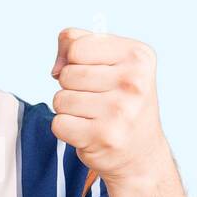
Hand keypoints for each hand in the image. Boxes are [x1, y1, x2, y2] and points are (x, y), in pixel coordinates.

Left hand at [50, 28, 171, 187]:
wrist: (140, 153)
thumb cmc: (120, 101)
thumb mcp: (110, 61)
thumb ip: (75, 43)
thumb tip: (56, 69)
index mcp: (138, 56)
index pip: (77, 45)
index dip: (75, 59)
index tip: (95, 72)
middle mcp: (134, 82)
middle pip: (67, 74)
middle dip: (72, 87)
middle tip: (97, 99)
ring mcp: (120, 111)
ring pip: (61, 99)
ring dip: (69, 109)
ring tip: (93, 116)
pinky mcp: (104, 137)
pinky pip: (59, 123)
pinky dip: (67, 129)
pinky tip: (89, 132)